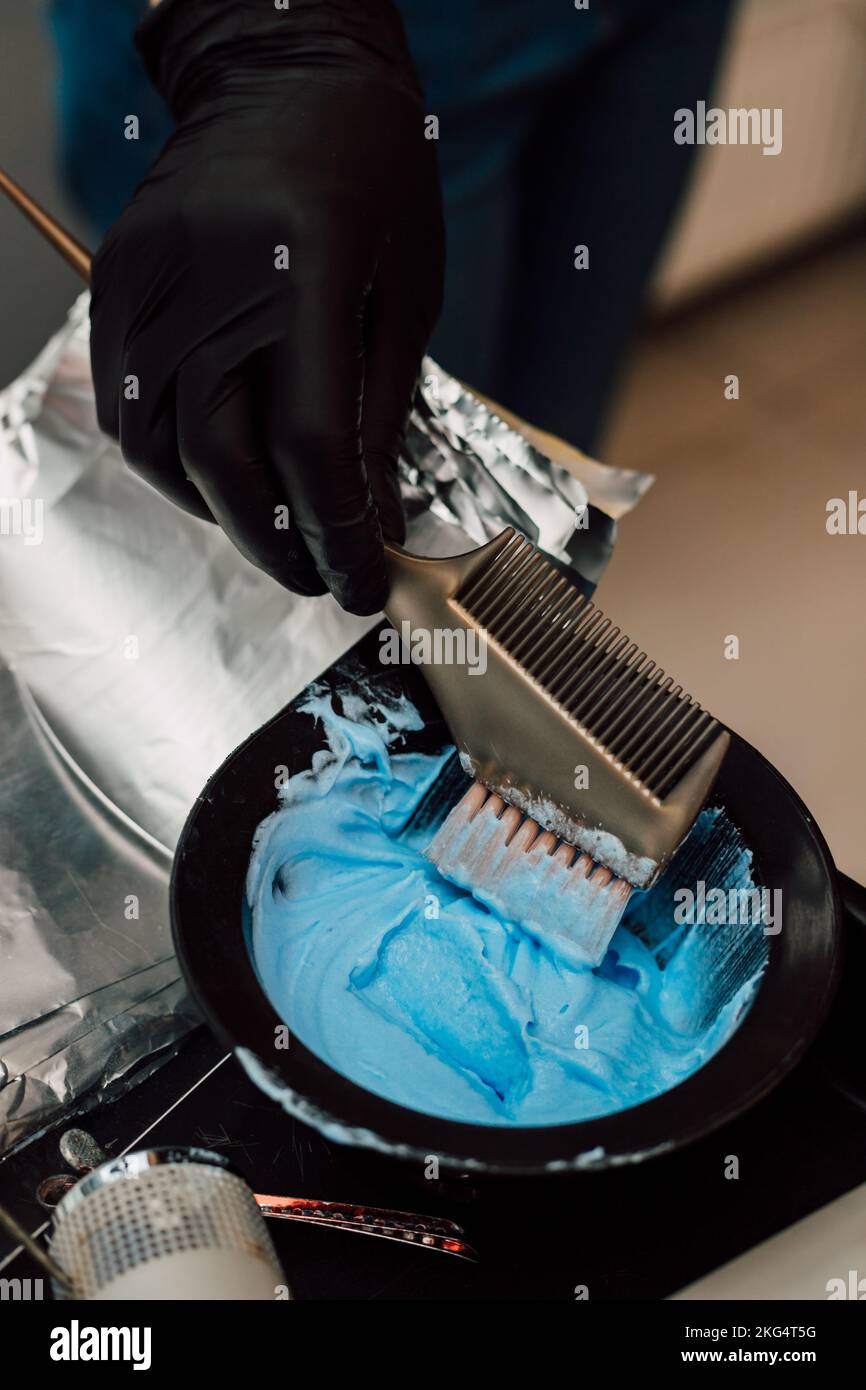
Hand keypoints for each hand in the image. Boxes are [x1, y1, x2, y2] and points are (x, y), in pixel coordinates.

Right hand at [90, 0, 443, 614]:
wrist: (283, 73)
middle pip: (225, 462)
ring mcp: (153, 282)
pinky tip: (221, 469)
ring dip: (217, 511)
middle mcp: (216, 281)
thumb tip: (370, 516)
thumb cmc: (370, 173)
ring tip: (271, 527)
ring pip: (161, 450)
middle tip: (317, 576)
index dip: (337, 533)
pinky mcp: (119, 284)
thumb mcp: (409, 290)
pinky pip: (126, 407)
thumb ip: (383, 409)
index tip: (360, 581)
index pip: (312, 445)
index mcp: (310, 273)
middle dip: (274, 543)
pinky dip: (172, 461)